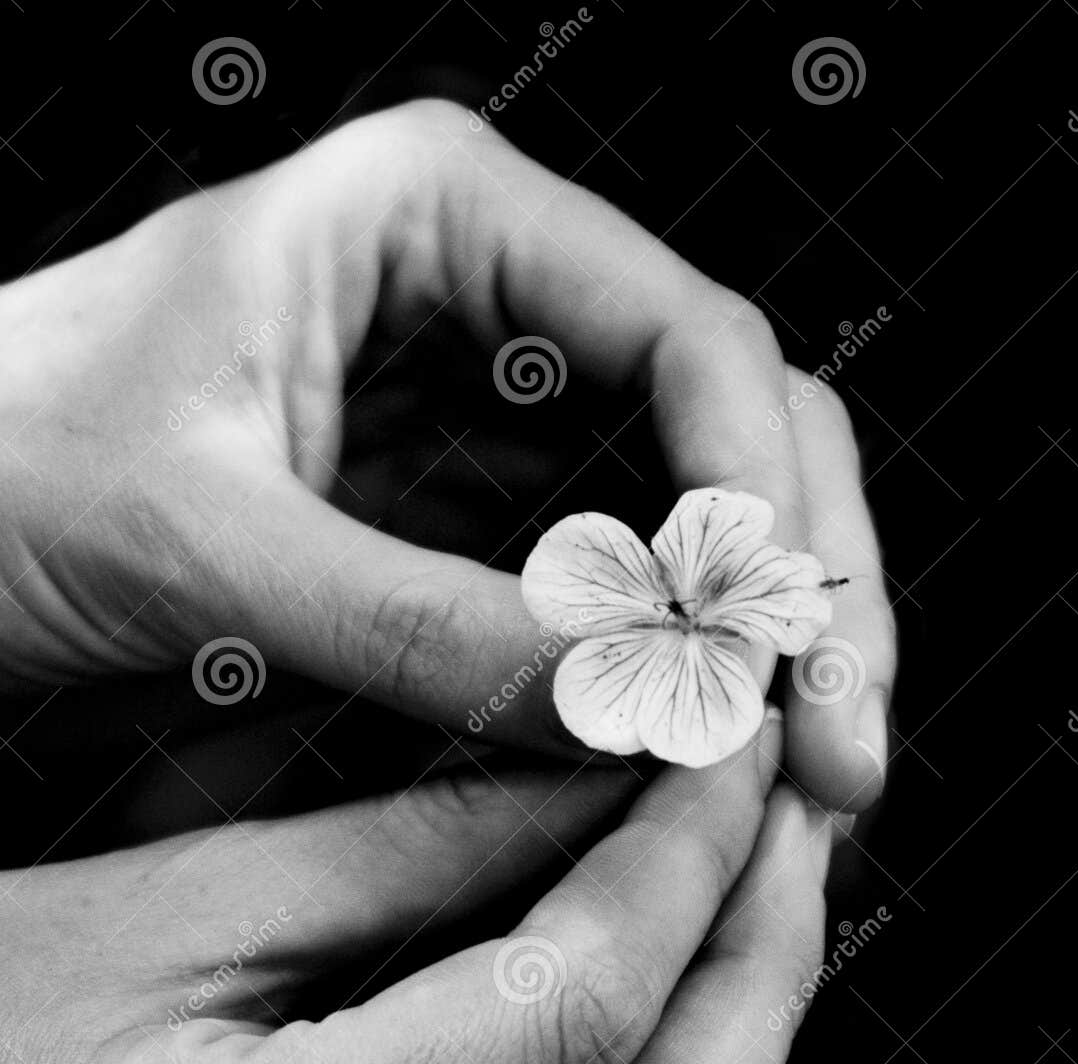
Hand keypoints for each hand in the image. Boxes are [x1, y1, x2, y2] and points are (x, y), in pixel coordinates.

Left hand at [0, 99, 892, 810]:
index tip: (771, 653)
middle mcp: (496, 310)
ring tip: (803, 790)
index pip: (689, 341)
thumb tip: (634, 705)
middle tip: (837, 750)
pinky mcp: (475, 538)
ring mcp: (497, 431)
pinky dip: (668, 693)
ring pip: (701, 529)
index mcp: (441, 221)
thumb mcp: (202, 539)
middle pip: (737, 434)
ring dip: (760, 660)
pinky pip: (617, 606)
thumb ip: (421, 622)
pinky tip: (696, 775)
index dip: (759, 504)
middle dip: (801, 599)